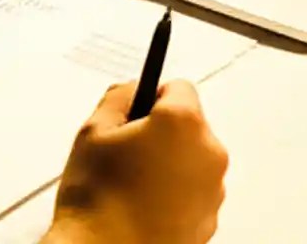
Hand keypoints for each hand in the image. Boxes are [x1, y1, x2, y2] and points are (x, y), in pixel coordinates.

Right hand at [45, 81, 227, 243]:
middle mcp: (209, 153)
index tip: (134, 111)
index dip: (151, 95)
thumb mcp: (92, 132)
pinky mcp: (210, 219)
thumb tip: (131, 90)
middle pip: (188, 124)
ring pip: (190, 158)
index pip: (178, 86)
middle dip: (159, 131)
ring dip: (167, 162)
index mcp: (182, 123)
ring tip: (129, 182)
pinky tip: (142, 204)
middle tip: (123, 150)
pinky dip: (173, 192)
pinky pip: (192, 190)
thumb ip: (117, 98)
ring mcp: (214, 190)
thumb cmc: (99, 200)